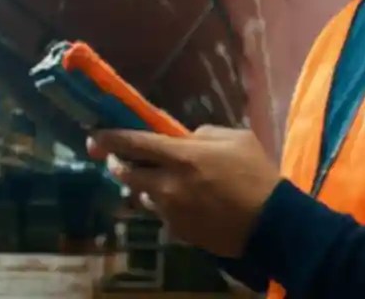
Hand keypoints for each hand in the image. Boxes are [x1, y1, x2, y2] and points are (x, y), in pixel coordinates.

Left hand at [87, 125, 281, 257]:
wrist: (270, 222)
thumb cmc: (256, 174)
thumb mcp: (237, 138)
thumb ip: (205, 133)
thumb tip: (187, 137)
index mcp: (183, 156)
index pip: (134, 143)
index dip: (110, 138)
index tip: (94, 136)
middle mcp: (169, 184)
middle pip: (126, 173)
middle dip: (117, 164)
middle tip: (118, 159)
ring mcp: (171, 211)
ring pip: (142, 195)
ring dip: (143, 186)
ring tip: (160, 181)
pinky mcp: (178, 231)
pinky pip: (160, 213)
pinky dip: (163, 204)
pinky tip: (184, 202)